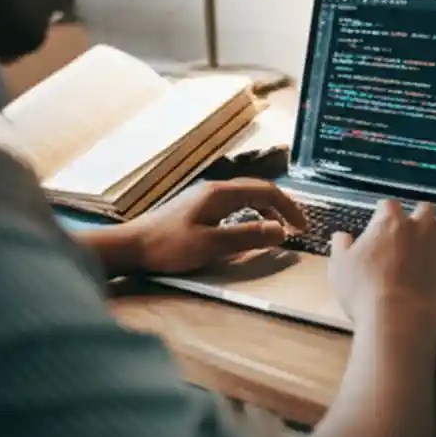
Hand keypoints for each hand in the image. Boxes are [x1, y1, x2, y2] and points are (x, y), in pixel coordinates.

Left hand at [113, 178, 308, 273]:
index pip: (266, 191)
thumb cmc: (168, 246)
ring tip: (277, 230)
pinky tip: (248, 229)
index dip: (289, 208)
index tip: (303, 228)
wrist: (132, 246)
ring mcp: (204, 198)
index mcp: (220, 193)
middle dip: (281, 207)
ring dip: (265, 211)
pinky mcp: (197, 208)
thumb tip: (281, 230)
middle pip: (257, 190)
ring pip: (245, 196)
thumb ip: (247, 236)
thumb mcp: (212, 244)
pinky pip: (233, 205)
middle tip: (296, 228)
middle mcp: (214, 190)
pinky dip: (249, 214)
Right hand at [328, 201, 435, 334]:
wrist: (398, 318)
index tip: (381, 220)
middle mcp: (419, 225)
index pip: (387, 206)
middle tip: (417, 224)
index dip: (384, 213)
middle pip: (424, 208)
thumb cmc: (363, 291)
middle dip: (420, 213)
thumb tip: (342, 235)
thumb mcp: (339, 267)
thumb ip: (341, 246)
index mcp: (388, 222)